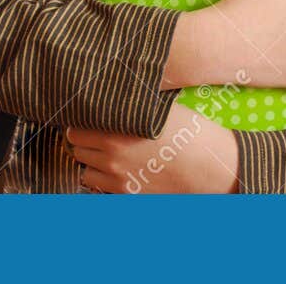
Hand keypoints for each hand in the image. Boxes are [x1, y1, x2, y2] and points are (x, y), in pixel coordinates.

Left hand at [64, 102, 238, 193]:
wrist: (210, 167)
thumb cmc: (190, 132)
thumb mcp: (160, 108)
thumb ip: (130, 104)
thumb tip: (112, 92)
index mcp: (116, 132)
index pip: (75, 128)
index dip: (81, 121)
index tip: (88, 117)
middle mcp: (111, 158)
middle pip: (76, 148)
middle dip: (83, 139)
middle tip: (96, 132)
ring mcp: (118, 179)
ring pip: (85, 170)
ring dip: (91, 160)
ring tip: (106, 151)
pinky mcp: (127, 194)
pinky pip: (100, 187)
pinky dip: (102, 178)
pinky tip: (117, 168)